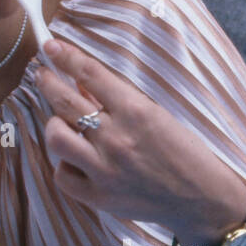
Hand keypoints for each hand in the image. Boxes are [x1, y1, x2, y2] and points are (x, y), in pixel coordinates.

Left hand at [36, 39, 245, 242]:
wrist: (204, 199)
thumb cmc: (185, 153)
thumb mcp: (158, 114)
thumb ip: (120, 100)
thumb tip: (83, 84)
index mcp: (136, 111)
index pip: (89, 74)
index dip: (65, 56)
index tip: (50, 46)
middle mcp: (116, 138)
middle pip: (65, 101)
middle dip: (47, 81)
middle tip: (42, 74)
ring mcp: (104, 169)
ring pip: (56, 138)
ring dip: (56, 125)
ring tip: (63, 123)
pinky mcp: (99, 196)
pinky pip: (63, 175)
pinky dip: (66, 165)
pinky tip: (78, 160)